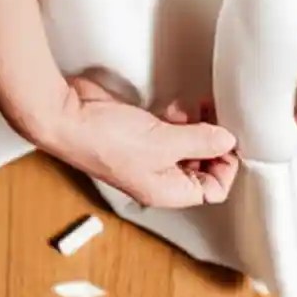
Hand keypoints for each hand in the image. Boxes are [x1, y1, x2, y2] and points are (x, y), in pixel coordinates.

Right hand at [34, 75, 238, 207]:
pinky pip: (172, 129)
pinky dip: (180, 117)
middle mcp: (159, 176)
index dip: (225, 167)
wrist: (67, 116)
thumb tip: (227, 141)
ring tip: (197, 108)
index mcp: (165, 190)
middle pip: (202, 166)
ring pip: (188, 145)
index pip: (212, 190)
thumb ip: (200, 141)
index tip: (229, 141)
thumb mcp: (163, 141)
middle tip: (219, 119)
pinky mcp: (141, 133)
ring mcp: (149, 154)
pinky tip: (176, 106)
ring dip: (198, 126)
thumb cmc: (103, 138)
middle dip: (213, 142)